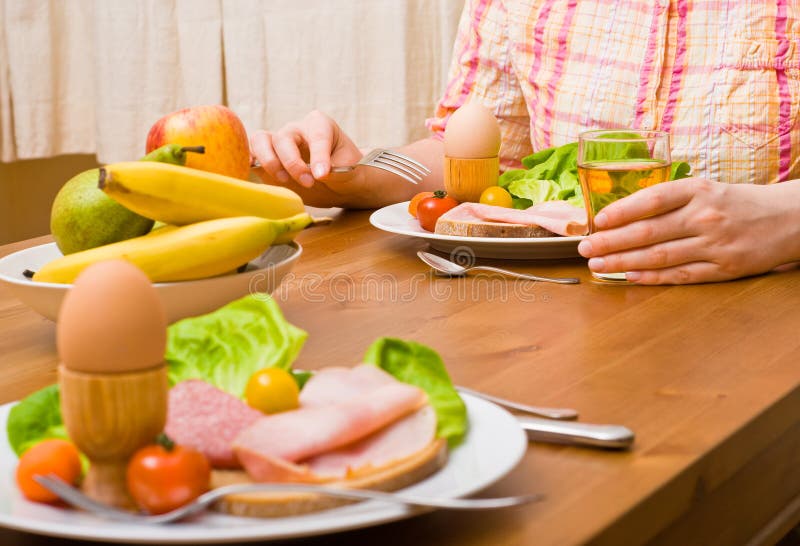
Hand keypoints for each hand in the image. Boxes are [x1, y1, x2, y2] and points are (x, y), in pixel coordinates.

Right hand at [250, 110, 362, 206]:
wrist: (340, 185)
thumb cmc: (347, 172)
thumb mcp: (351, 170)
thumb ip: (336, 170)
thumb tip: (317, 173)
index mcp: (320, 125)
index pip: (316, 135)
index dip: (318, 155)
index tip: (322, 175)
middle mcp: (296, 130)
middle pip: (283, 138)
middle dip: (293, 163)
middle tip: (308, 182)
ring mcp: (279, 143)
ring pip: (260, 140)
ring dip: (268, 161)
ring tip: (283, 180)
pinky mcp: (268, 159)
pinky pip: (251, 154)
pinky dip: (249, 161)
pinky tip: (253, 171)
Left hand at [577, 178, 799, 283]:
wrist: (789, 218)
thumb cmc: (736, 203)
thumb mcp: (706, 189)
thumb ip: (669, 200)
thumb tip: (619, 214)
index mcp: (699, 190)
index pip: (652, 199)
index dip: (621, 211)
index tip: (596, 220)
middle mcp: (705, 216)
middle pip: (648, 231)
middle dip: (611, 241)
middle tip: (584, 247)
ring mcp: (715, 245)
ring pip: (659, 256)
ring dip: (623, 262)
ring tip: (597, 264)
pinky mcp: (723, 269)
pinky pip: (680, 275)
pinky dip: (651, 277)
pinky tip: (629, 277)